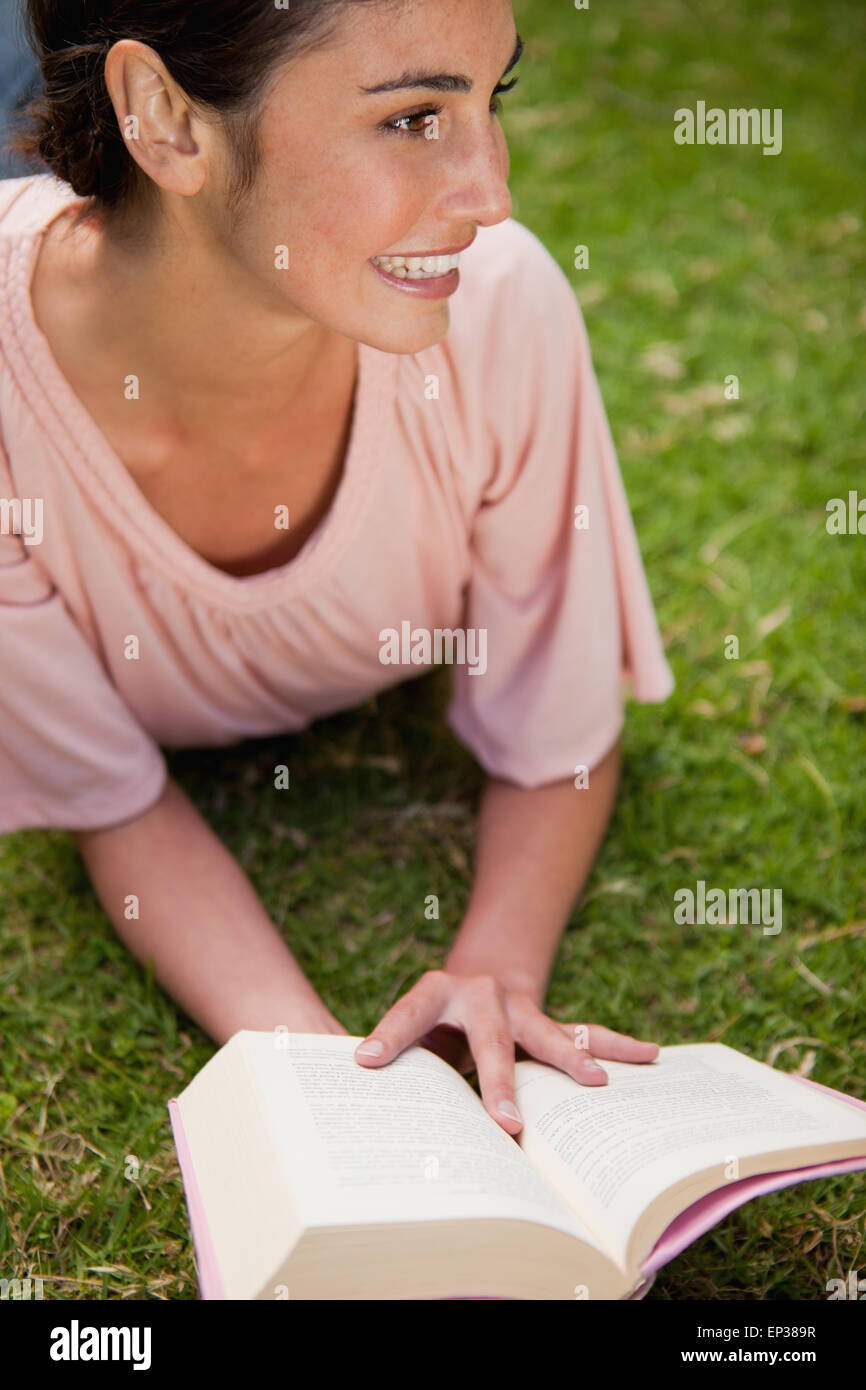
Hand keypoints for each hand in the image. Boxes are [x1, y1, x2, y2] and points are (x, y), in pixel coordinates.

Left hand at [353, 970, 658, 1134]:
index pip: (408, 1015)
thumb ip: (391, 1049)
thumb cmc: (431, 1017)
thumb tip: (356, 1086)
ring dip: (572, 1061)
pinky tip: (650, 1055)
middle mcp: (481, 994)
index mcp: (435, 992)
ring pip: (549, 1034)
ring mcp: (522, 1007)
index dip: (387, 1036)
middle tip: (505, 1122)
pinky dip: (616, 1047)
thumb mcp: (407, 1026)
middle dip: (498, 1081)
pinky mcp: (549, 1023)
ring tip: (597, 1083)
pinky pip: (585, 1035)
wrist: (476, 975)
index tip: (366, 1061)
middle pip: (490, 1037)